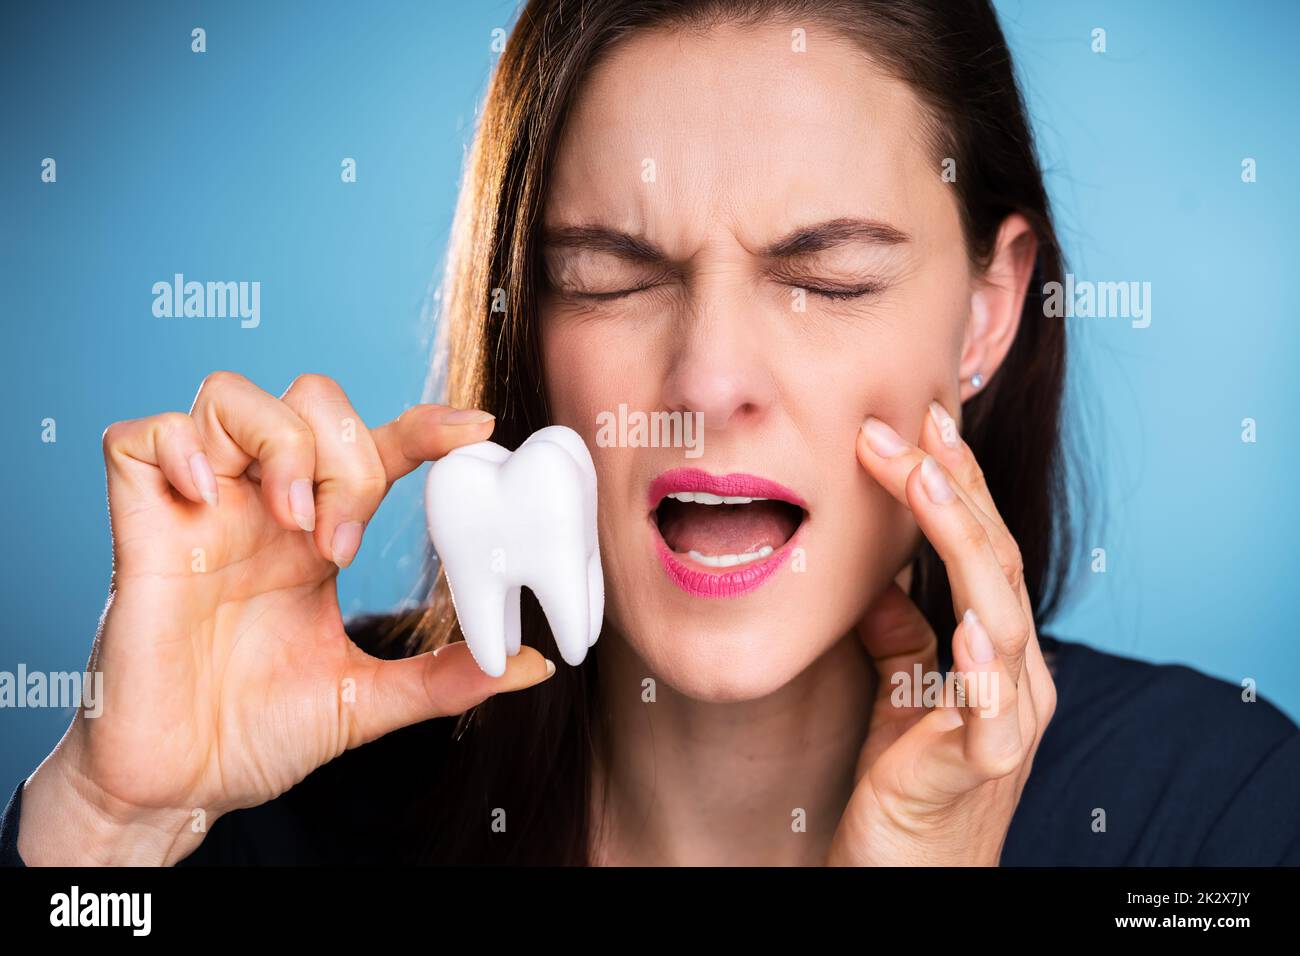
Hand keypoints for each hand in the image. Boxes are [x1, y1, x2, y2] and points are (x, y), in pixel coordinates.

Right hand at [19, 371, 553, 865]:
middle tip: (342, 542)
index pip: (376, 448)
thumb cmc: (257, 735)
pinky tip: (207, 497)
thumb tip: (531, 664)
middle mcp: (261, 508)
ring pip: (232, 397)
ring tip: (291, 521)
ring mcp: (199, 512)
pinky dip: (179, 447)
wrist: (177, 786)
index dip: (426, 426)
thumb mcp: (366, 701)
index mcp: (317, 536)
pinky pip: (140, 439)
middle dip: (345, 455)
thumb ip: (444, 676)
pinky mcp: (140, 531)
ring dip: (281, 444)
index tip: (479, 429)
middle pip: (311, 401)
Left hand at [827, 399, 1056, 865]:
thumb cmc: (905, 789)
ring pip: (999, 615)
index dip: (956, 483)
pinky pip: (989, 713)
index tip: (920, 423)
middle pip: (993, 563)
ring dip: (961, 543)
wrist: (906, 883)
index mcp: (996, 651)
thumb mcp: (900, 696)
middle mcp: (1015, 676)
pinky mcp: (977, 770)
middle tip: (904, 427)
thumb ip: (901, 639)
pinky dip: (981, 667)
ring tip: (925, 483)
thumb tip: (877, 583)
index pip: (981, 548)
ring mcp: (1004, 721)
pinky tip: (965, 625)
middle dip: (950, 489)